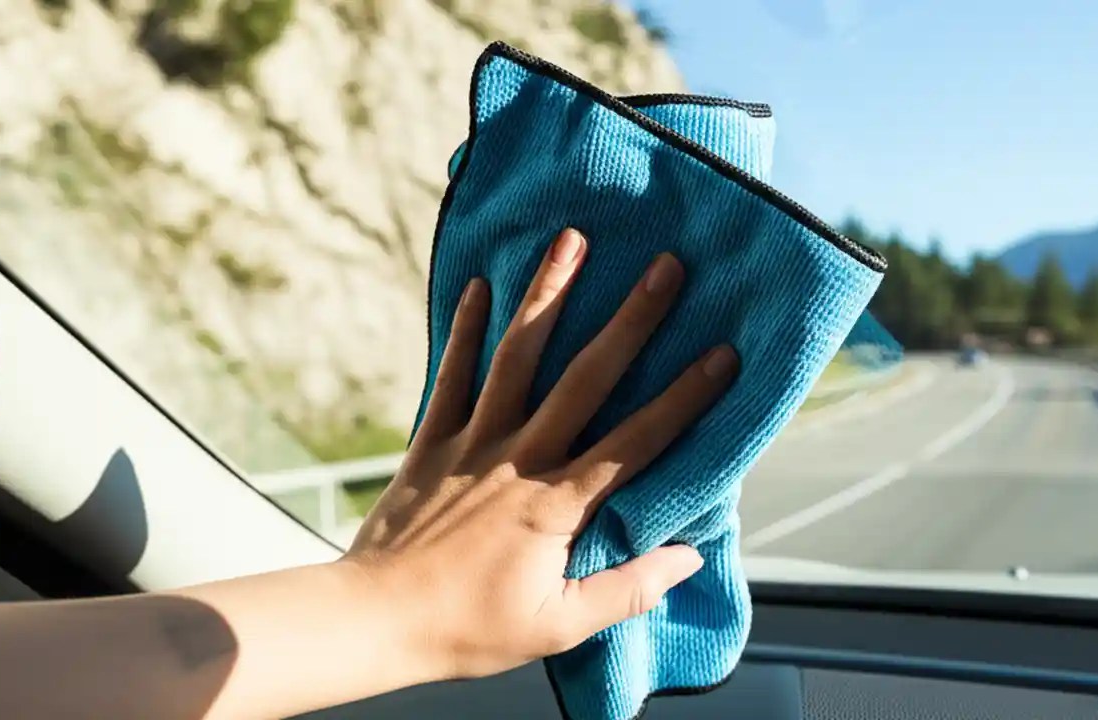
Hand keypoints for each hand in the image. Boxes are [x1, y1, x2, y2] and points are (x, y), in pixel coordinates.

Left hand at [341, 227, 738, 681]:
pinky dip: (464, 329)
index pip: (636, 441)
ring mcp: (472, 442)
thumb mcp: (559, 627)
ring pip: (517, 357)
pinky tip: (479, 284)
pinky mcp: (432, 441)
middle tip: (666, 267)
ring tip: (571, 241)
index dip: (684, 398)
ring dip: (547, 295)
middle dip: (631, 319)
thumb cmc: (469, 629)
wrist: (373, 621)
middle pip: (585, 377)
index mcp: (557, 504)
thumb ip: (628, 589)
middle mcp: (520, 458)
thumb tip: (690, 557)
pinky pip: (452, 374)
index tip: (723, 354)